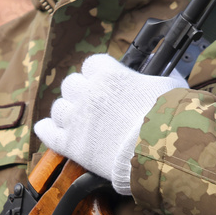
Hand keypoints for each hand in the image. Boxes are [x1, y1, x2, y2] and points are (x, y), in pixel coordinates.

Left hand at [35, 54, 187, 194]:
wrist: (157, 150)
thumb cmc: (168, 118)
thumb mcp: (169, 86)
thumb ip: (158, 77)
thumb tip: (163, 73)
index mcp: (109, 75)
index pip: (93, 64)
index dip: (98, 74)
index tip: (105, 82)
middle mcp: (88, 93)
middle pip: (71, 84)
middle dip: (81, 92)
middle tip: (92, 104)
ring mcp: (76, 119)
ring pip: (59, 108)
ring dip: (66, 112)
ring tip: (77, 120)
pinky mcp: (71, 145)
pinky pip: (48, 133)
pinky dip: (46, 130)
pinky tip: (46, 129)